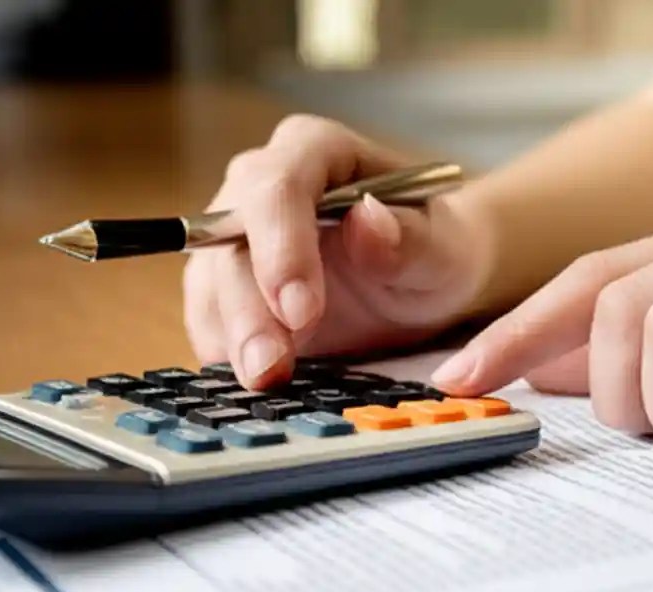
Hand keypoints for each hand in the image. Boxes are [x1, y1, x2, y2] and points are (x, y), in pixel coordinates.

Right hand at [184, 115, 492, 388]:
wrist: (423, 280)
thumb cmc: (437, 249)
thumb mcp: (444, 248)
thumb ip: (410, 238)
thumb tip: (367, 221)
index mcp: (316, 150)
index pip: (279, 185)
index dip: (281, 246)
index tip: (300, 309)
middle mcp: (262, 184)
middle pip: (231, 236)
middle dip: (249, 307)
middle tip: (271, 364)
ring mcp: (237, 234)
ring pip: (211, 280)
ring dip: (232, 336)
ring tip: (264, 380)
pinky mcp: (226, 284)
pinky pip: (208, 316)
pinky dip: (227, 351)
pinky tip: (252, 380)